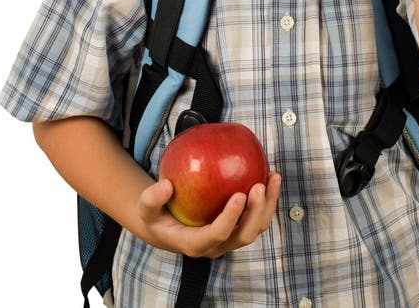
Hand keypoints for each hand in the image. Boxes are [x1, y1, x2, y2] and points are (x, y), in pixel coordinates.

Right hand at [137, 172, 280, 258]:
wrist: (166, 226)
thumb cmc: (157, 216)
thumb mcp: (145, 208)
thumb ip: (152, 198)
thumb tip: (167, 185)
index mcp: (195, 243)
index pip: (217, 235)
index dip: (231, 218)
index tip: (239, 194)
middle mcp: (216, 245)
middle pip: (244, 236)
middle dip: (256, 213)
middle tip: (259, 185)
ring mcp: (229, 238)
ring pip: (256, 228)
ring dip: (268, 205)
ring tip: (273, 177)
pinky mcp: (237, 227)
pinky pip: (257, 216)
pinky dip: (267, 198)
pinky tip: (269, 174)